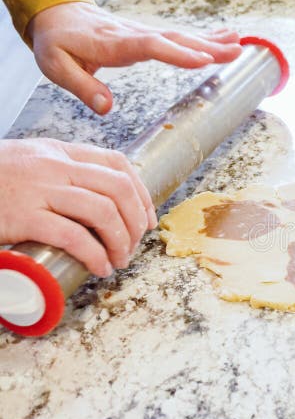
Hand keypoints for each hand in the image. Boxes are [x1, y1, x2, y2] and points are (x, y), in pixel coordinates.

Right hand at [0, 139, 156, 276]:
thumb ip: (59, 174)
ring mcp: (38, 189)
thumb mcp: (27, 165)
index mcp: (57, 151)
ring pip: (103, 211)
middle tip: (134, 245)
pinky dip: (95, 254)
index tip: (147, 219)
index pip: (118, 163)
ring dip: (121, 241)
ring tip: (119, 260)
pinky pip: (75, 235)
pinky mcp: (23, 215)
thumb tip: (98, 201)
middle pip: (118, 188)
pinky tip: (100, 267)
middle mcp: (53, 165)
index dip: (142, 193)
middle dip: (137, 220)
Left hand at [27, 3, 241, 114]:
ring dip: (211, 41)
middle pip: (174, 39)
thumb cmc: (57, 43)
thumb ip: (82, 87)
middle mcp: (133, 34)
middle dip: (205, 46)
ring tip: (238, 46)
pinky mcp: (149, 34)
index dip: (177, 53)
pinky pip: (179, 36)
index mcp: (113, 43)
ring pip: (181, 36)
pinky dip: (204, 37)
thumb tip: (106, 108)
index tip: (202, 60)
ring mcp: (143, 32)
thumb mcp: (55, 67)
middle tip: (234, 52)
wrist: (56, 16)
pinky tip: (225, 38)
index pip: (149, 46)